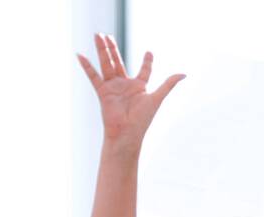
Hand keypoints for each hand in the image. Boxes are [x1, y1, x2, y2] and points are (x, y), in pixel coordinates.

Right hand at [77, 34, 183, 148]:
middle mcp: (124, 85)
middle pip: (118, 61)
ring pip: (106, 64)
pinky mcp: (103, 92)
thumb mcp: (157, 98)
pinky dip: (86, 66)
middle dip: (112, 47)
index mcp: (139, 86)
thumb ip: (168, 84)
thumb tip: (184, 74)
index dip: (147, 62)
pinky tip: (80, 55)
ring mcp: (112, 88)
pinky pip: (93, 76)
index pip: (144, 70)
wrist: (126, 134)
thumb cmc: (142, 120)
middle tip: (106, 34)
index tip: (149, 53)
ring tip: (97, 35)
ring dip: (102, 49)